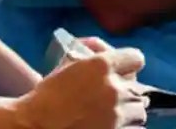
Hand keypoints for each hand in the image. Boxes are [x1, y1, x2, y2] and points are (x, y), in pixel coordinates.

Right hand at [12, 46, 147, 128]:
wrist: (36, 126)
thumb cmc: (46, 97)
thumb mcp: (67, 66)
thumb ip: (91, 60)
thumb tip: (102, 53)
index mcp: (101, 65)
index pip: (136, 58)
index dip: (130, 62)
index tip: (125, 69)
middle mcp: (114, 88)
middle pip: (139, 90)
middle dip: (127, 93)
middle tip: (114, 98)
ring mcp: (117, 115)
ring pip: (139, 112)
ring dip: (129, 113)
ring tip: (114, 115)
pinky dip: (126, 128)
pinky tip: (112, 126)